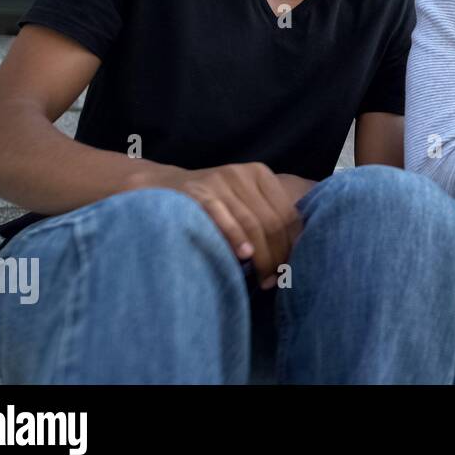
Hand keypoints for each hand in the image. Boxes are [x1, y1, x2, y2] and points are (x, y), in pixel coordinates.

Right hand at [165, 162, 303, 288]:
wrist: (160, 187)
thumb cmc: (210, 204)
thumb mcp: (241, 201)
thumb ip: (266, 219)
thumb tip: (294, 256)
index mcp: (260, 174)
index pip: (288, 214)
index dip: (293, 245)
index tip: (290, 270)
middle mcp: (241, 174)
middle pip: (273, 221)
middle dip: (278, 256)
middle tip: (274, 280)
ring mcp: (219, 182)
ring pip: (253, 223)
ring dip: (262, 256)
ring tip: (263, 279)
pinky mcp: (197, 193)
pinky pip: (223, 218)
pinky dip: (236, 238)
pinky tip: (244, 256)